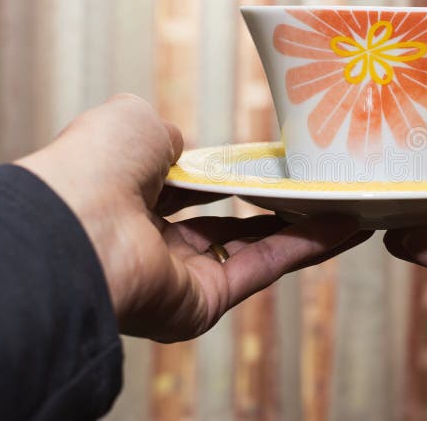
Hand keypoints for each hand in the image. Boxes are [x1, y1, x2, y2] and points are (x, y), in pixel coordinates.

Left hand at [17, 94, 370, 341]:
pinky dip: (305, 247)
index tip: (273, 166)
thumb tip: (181, 148)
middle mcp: (156, 243)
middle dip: (277, 208)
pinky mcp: (203, 304)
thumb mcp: (134, 123)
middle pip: (231, 226)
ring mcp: (180, 277)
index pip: (194, 192)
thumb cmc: (94, 165)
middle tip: (321, 190)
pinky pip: (262, 269)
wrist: (77, 222)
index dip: (235, 178)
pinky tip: (343, 227)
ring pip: (256, 250)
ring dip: (305, 229)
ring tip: (349, 207)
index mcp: (134, 200)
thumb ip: (166, 136)